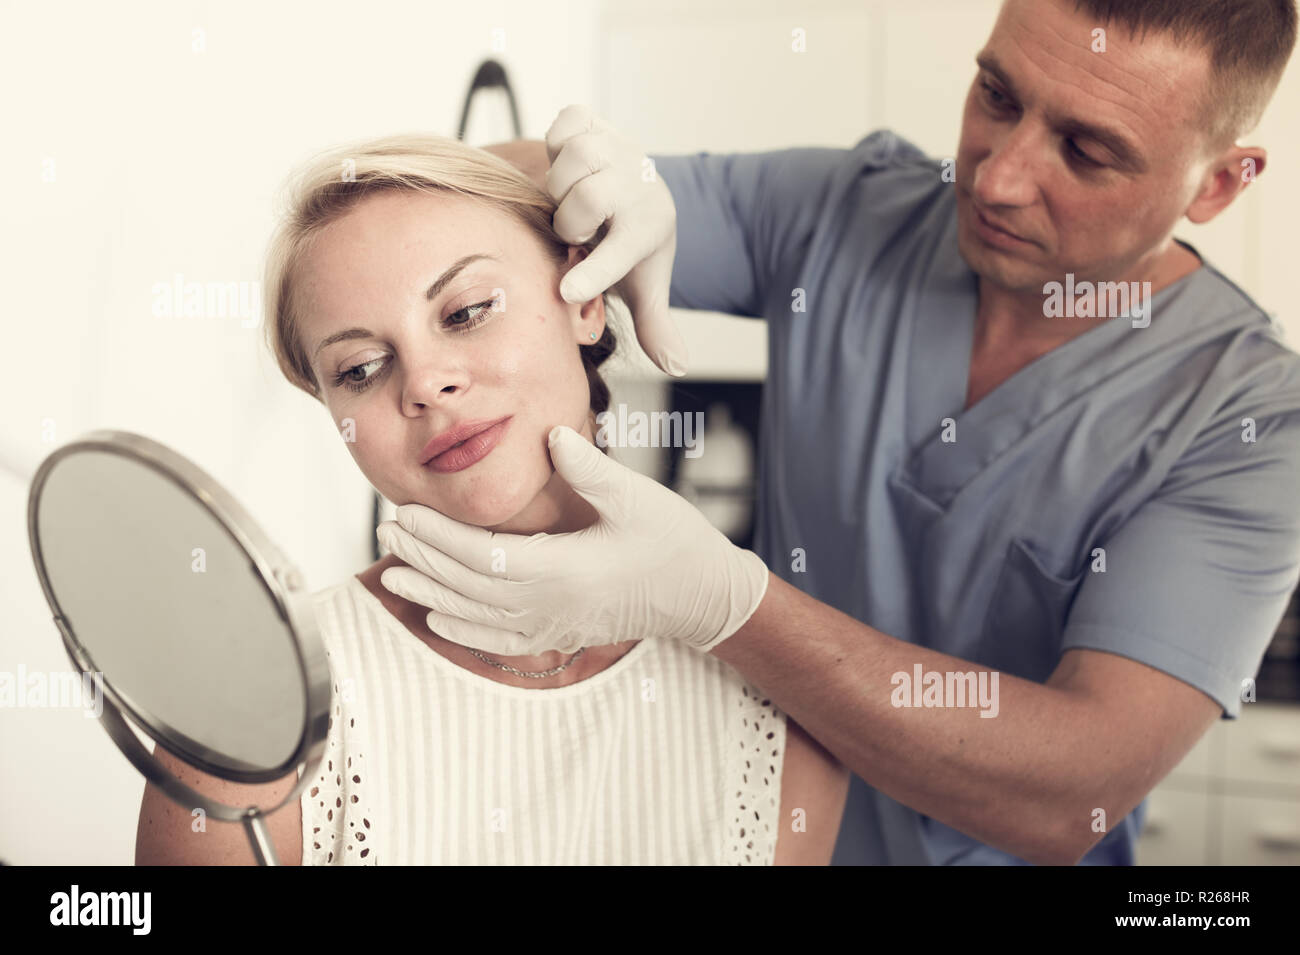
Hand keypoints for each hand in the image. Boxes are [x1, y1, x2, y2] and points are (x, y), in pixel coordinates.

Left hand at [375, 426, 769, 653]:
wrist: (703, 596)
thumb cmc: (674, 542)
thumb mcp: (637, 496)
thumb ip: (589, 468)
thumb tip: (551, 434)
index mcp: (565, 569)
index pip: (483, 554)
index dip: (438, 536)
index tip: (404, 513)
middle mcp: (551, 606)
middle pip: (469, 586)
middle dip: (422, 559)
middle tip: (384, 532)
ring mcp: (554, 626)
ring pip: (477, 615)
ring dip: (431, 593)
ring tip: (390, 573)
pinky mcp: (560, 635)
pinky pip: (499, 640)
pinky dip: (462, 630)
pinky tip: (435, 617)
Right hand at [545, 104, 687, 377]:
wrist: (639, 187)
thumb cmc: (631, 244)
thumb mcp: (643, 286)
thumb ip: (656, 328)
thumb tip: (677, 367)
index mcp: (649, 229)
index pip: (618, 255)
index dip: (592, 275)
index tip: (566, 293)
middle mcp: (637, 184)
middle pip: (583, 201)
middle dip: (570, 222)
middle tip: (580, 230)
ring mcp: (618, 147)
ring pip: (571, 159)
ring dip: (561, 184)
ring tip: (575, 197)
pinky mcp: (596, 121)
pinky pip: (564, 124)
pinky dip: (558, 141)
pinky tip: (571, 165)